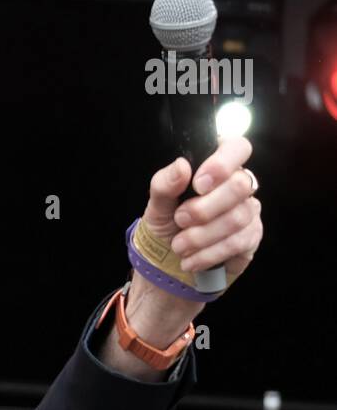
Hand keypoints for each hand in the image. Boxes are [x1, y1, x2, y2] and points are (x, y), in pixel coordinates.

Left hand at [144, 136, 262, 285]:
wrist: (168, 262)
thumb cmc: (168, 225)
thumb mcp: (158, 204)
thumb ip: (164, 184)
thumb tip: (182, 166)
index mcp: (218, 166)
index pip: (237, 148)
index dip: (221, 164)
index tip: (198, 185)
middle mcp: (239, 184)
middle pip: (240, 185)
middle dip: (204, 208)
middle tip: (180, 220)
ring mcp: (249, 210)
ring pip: (237, 218)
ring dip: (201, 236)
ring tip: (179, 245)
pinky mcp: (251, 237)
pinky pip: (237, 243)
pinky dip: (208, 254)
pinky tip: (190, 259)